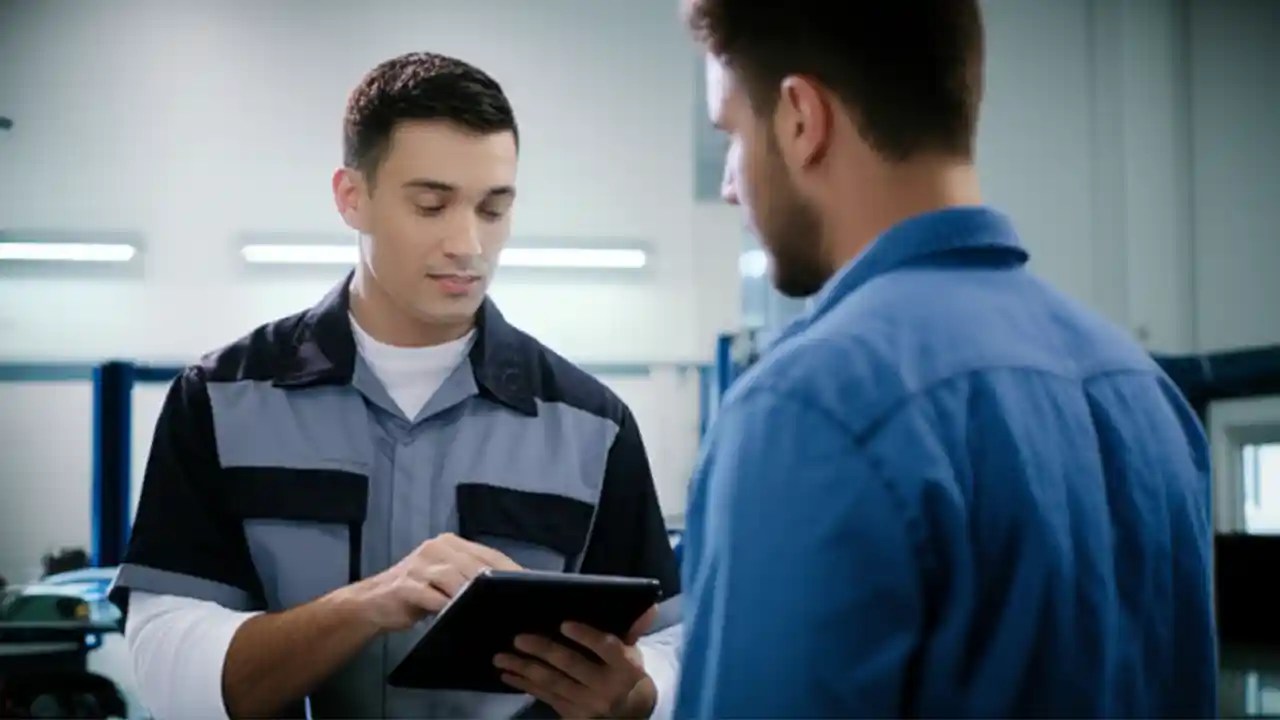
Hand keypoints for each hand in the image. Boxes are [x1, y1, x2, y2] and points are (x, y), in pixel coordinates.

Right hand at [340, 533, 520, 631]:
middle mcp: (437, 547)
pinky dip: (448, 607)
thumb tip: (510, 589)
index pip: (489, 555)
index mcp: (450, 543)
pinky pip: (433, 597)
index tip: (532, 587)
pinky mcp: (407, 585)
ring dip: (475, 596)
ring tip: (493, 611)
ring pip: (456, 579)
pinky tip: (460, 617)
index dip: (512, 571)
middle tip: (517, 603)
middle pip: (476, 565)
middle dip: (497, 585)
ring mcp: (421, 565)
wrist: (371, 602)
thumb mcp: (445, 579)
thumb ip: (471, 577)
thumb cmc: (417, 592)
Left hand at [494, 605, 658, 718]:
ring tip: (501, 657)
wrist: (630, 717)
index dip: (586, 636)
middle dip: (542, 651)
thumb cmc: (628, 676)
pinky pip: (544, 697)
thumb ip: (633, 629)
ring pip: (551, 683)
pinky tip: (508, 675)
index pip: (607, 648)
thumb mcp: (635, 653)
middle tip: (518, 638)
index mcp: (626, 667)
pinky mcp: (571, 716)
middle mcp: (606, 687)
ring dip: (524, 669)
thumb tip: (648, 604)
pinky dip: (524, 685)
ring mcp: (587, 705)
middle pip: (571, 665)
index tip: (564, 623)